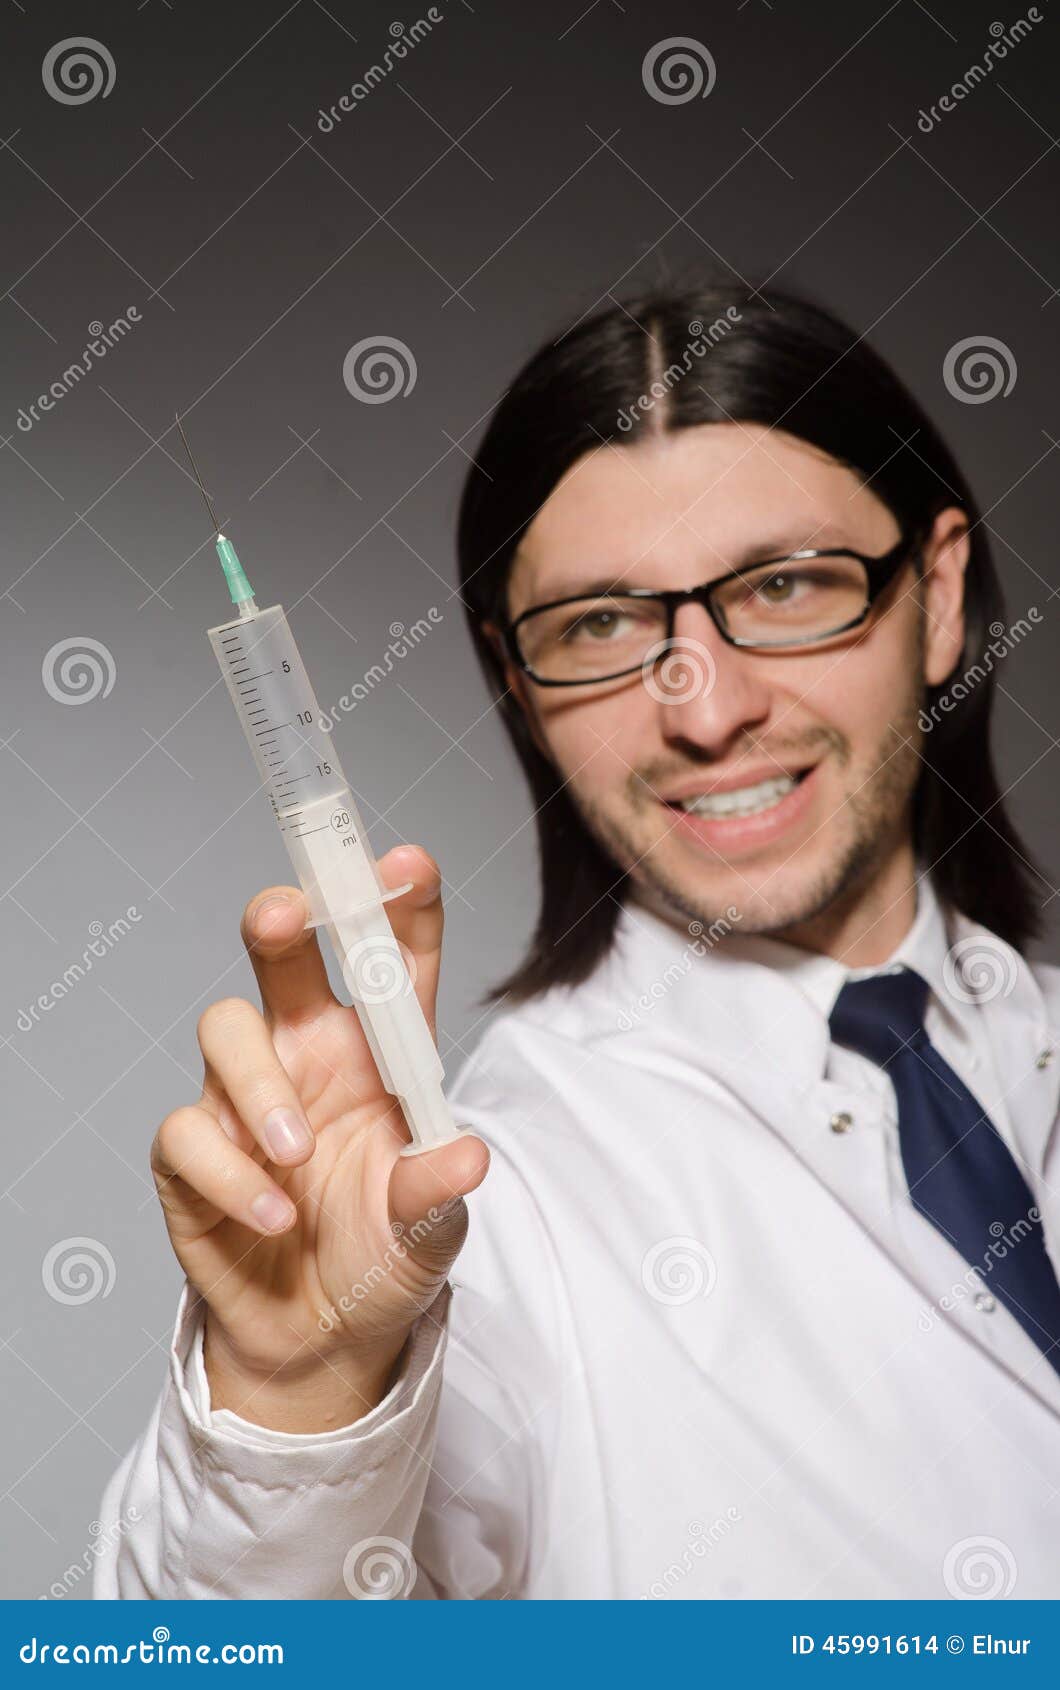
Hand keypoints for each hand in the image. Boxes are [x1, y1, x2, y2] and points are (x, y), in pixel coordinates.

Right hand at [150, 845, 488, 1429]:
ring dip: (259, 1086)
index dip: (397, 904)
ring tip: (296, 1154)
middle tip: (284, 914)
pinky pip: (188, 1130)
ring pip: (225, 1027)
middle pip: (283, 954)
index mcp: (379, 1052)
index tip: (406, 864)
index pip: (390, 962)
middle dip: (280, 919)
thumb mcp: (429, 1230)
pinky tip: (272, 1216)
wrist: (321, 1337)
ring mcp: (244, 1096)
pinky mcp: (193, 1152)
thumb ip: (437, 1188)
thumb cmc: (382, 1254)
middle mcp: (309, 1054)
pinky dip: (229, 1173)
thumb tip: (467, 1155)